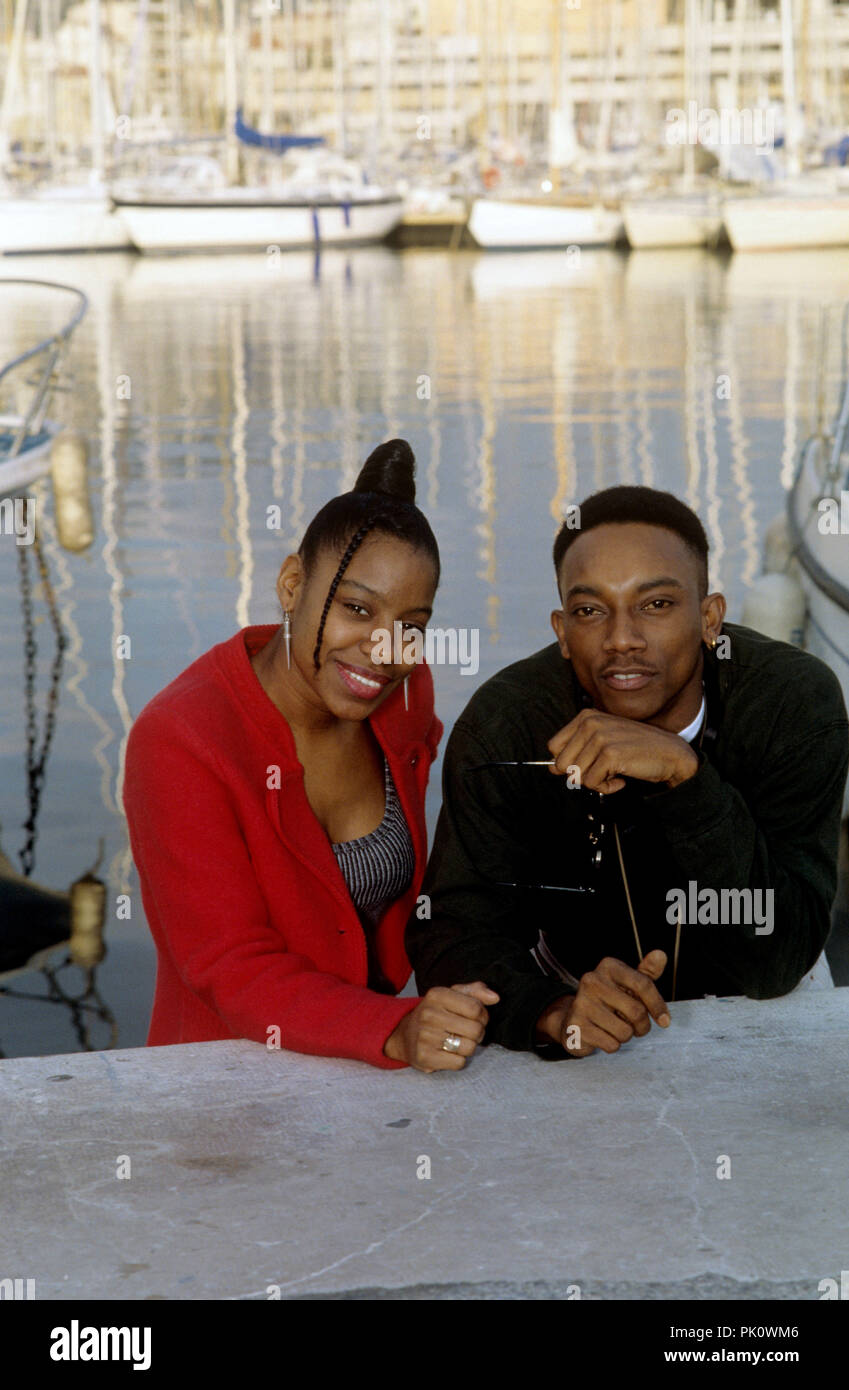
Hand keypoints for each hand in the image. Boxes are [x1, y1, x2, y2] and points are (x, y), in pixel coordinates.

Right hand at [384, 981, 499, 1071]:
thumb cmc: (436, 1013)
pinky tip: (448, 1053)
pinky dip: (458, 1060)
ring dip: (468, 1047)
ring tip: (458, 1042)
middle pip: (475, 1030)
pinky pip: (458, 1063)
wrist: (405, 1034)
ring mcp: (425, 1036)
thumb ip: (475, 992)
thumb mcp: (452, 995)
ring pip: (469, 1047)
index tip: (475, 1017)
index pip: (476, 1008)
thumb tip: (495, 997)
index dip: (482, 1015)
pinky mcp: (424, 1057)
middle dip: (477, 1033)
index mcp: (437, 995)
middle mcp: (429, 1014)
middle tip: (467, 1032)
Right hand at [536, 951, 669, 1056]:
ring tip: (616, 1028)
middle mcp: (593, 980)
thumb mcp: (627, 984)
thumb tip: (661, 955)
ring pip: (625, 1032)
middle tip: (635, 1025)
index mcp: (608, 967)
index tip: (664, 1020)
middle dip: (642, 1025)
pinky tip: (603, 1035)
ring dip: (626, 1036)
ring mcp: (582, 1003)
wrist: (573, 1018)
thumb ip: (646, 972)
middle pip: (637, 1011)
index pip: (643, 984)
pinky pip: (611, 1044)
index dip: (658, 1005)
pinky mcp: (576, 1026)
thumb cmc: (608, 1001)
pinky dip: (612, 1045)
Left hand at [547, 708, 698, 792]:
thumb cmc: (637, 748)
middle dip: (581, 774)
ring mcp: (600, 738)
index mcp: (586, 716)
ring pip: (577, 776)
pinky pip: (593, 784)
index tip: (588, 763)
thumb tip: (551, 768)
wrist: (670, 753)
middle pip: (562, 764)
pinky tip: (621, 778)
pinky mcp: (610, 755)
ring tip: (615, 772)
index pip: (553, 747)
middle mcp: (590, 723)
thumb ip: (577, 750)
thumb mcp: (603, 741)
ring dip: (597, 782)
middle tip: (603, 769)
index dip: (567, 762)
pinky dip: (607, 788)